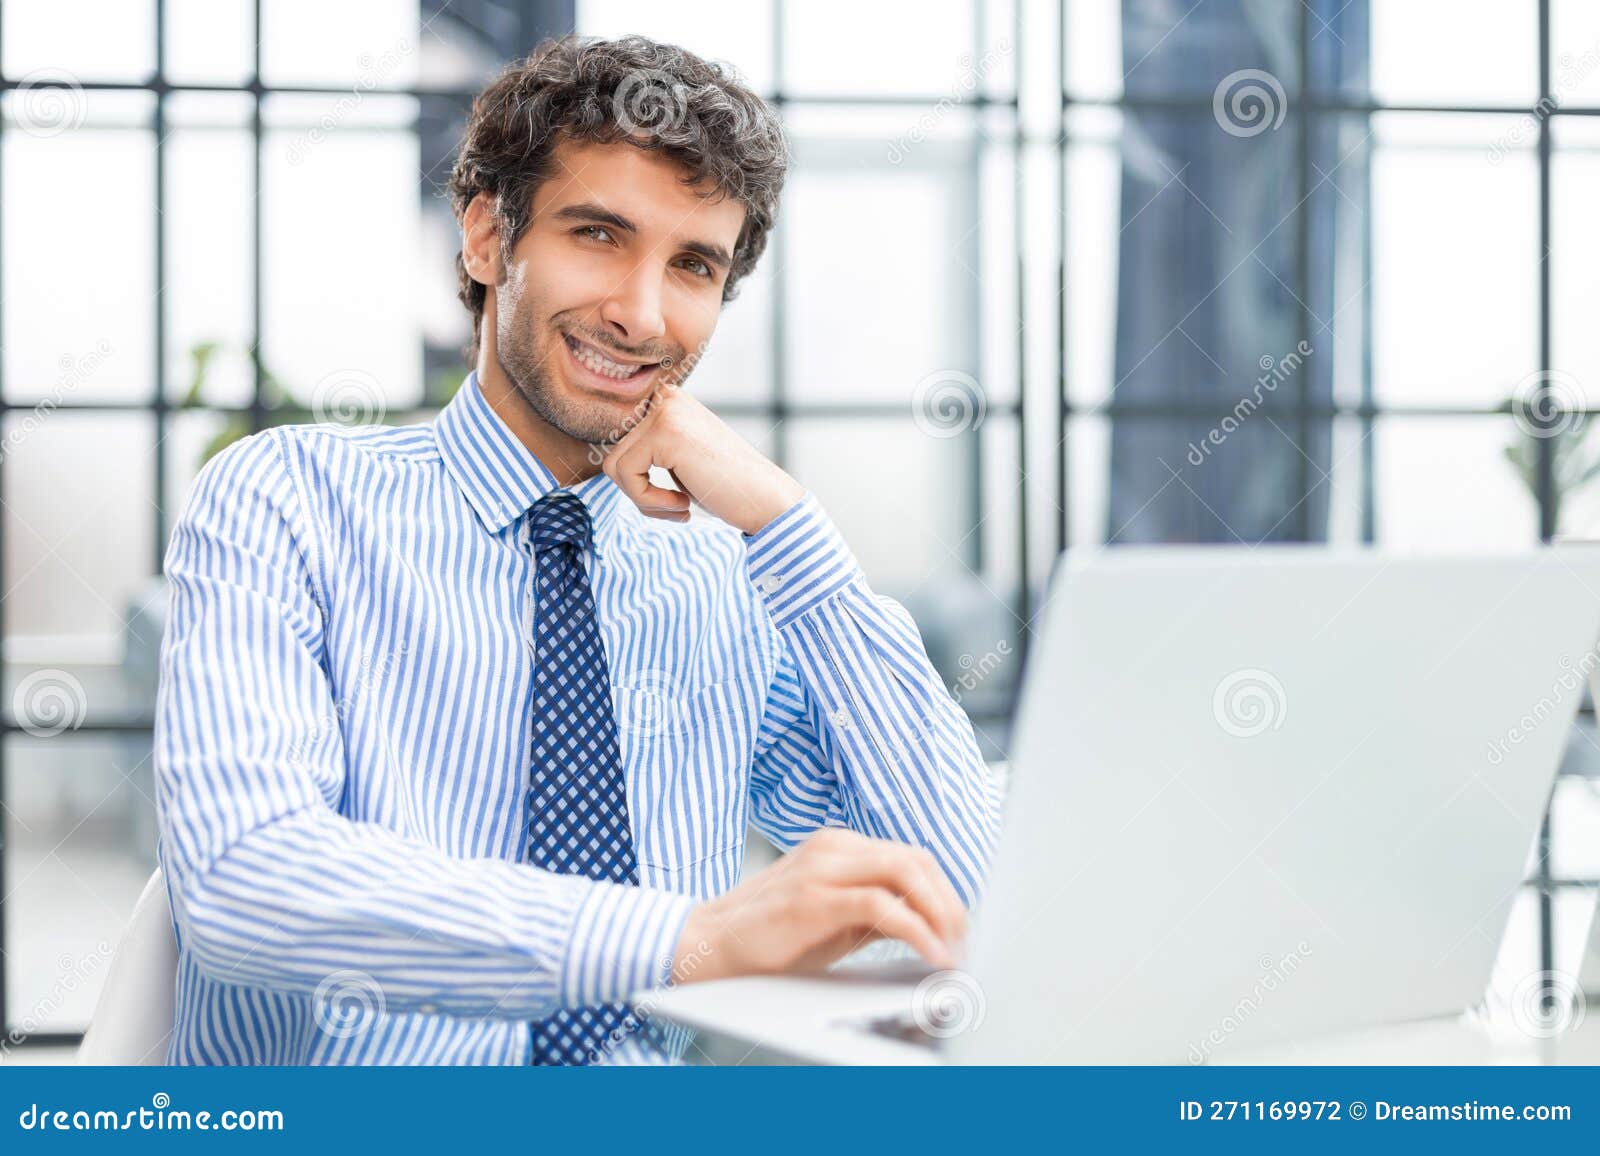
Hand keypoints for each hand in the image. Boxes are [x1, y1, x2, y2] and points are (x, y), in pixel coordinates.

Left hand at [600, 385, 804, 534]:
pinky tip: (684, 504)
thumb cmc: (725, 486)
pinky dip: (649, 501)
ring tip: (679, 506)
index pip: (619, 441)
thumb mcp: (677, 458)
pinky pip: (625, 476)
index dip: (635, 478)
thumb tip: (600, 455)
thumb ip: (644, 449)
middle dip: (638, 490)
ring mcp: (665, 410)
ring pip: (613, 466)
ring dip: (642, 499)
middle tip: (675, 506)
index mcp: (668, 399)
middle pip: (611, 452)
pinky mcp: (664, 432)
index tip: (670, 497)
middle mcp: (665, 396)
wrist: (766, 499)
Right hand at [668, 828, 967, 985]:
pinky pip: (883, 905)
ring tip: (952, 948)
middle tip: (963, 940)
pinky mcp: (814, 897)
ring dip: (939, 913)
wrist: (708, 944)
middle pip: (916, 858)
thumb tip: (927, 924)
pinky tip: (929, 953)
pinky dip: (917, 929)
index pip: (909, 856)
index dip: (943, 891)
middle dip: (949, 901)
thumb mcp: (833, 920)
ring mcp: (822, 867)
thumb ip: (876, 913)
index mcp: (838, 846)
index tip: (959, 927)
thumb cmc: (769, 937)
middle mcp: (833, 846)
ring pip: (906, 872)